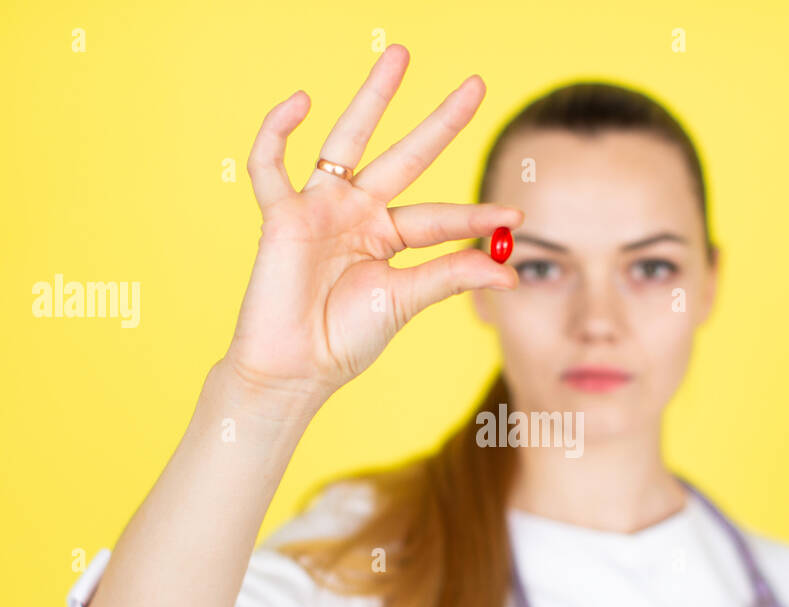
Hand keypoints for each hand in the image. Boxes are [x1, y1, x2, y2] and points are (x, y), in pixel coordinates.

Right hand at [224, 44, 521, 412]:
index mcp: (388, 238)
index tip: (516, 216)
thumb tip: (512, 270)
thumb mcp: (405, 302)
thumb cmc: (345, 340)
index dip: (476, 216)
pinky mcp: (283, 214)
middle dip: (439, 122)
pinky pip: (272, 164)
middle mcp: (358, 215)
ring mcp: (321, 209)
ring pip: (347, 141)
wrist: (295, 368)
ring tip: (400, 56)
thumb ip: (451, 276)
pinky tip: (301, 101)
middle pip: (404, 157)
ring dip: (372, 98)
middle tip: (476, 85)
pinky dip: (278, 131)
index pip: (439, 216)